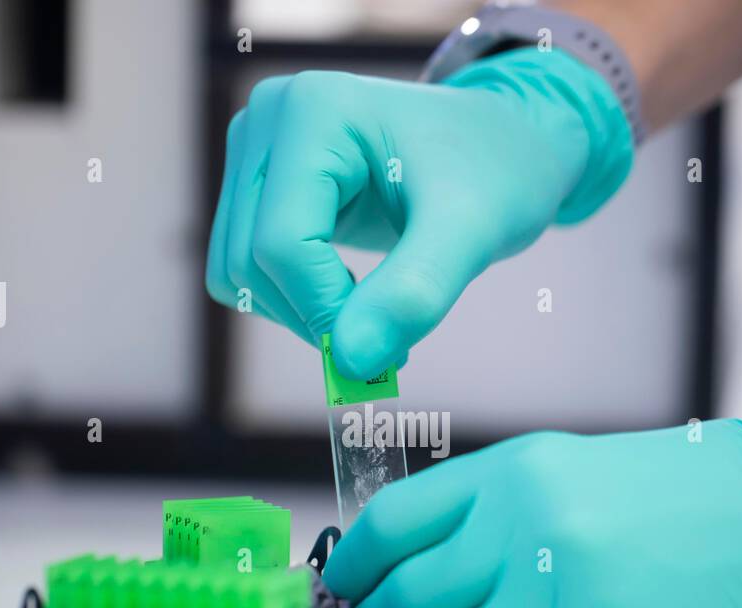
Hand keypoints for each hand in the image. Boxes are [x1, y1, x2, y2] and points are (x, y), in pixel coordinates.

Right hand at [205, 48, 632, 378]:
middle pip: (251, 259)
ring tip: (377, 320)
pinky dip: (290, 302)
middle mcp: (268, 120)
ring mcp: (256, 150)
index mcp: (315, 111)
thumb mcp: (471, 232)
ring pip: (237, 271)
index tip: (388, 351)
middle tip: (388, 347)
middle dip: (315, 317)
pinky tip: (349, 299)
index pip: (282, 242)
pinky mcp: (258, 184)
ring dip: (300, 316)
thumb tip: (351, 361)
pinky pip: (244, 268)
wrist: (504, 148)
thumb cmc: (496, 173)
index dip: (325, 310)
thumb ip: (414, 293)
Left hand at [322, 352, 741, 607]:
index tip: (339, 597)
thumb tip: (431, 573)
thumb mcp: (584, 471)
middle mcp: (529, 528)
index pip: (396, 525)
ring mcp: (564, 599)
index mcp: (519, 470)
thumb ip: (504, 513)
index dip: (353, 572)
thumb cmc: (707, 496)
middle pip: (408, 598)